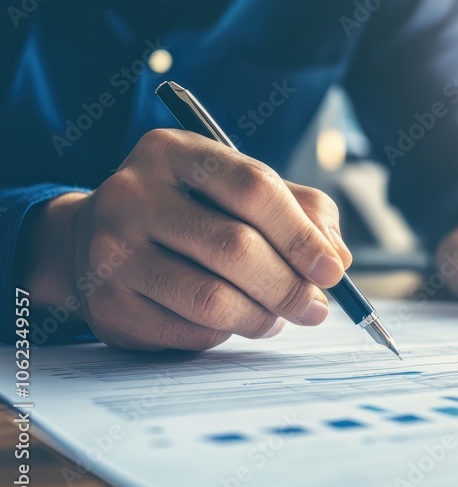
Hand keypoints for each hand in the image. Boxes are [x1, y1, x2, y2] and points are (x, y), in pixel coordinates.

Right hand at [26, 129, 350, 349]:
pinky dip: (227, 334)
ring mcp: (113, 252)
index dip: (301, 234)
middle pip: (235, 247)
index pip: (253, 188)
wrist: (91, 242)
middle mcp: (134, 195)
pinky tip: (232, 321)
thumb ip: (299, 210)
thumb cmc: (188, 212)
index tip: (332, 269)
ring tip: (277, 317)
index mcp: (174, 152)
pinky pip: (190, 331)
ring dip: (262, 317)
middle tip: (315, 307)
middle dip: (289, 286)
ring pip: (212, 299)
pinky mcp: (109, 305)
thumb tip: (337, 257)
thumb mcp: (238, 190)